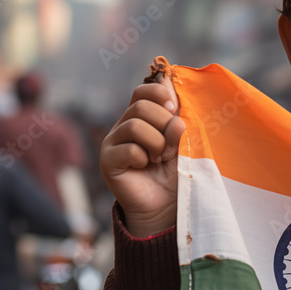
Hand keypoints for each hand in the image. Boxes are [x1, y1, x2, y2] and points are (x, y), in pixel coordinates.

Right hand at [99, 72, 184, 236]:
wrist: (168, 204)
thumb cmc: (178, 170)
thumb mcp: (183, 139)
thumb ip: (177, 115)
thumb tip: (169, 85)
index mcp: (143, 117)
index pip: (144, 90)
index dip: (161, 95)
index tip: (175, 109)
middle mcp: (124, 125)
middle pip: (141, 106)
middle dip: (164, 126)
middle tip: (168, 148)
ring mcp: (113, 142)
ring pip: (135, 125)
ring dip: (156, 144)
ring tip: (158, 159)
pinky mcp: (107, 160)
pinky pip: (129, 149)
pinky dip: (143, 159)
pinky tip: (144, 167)